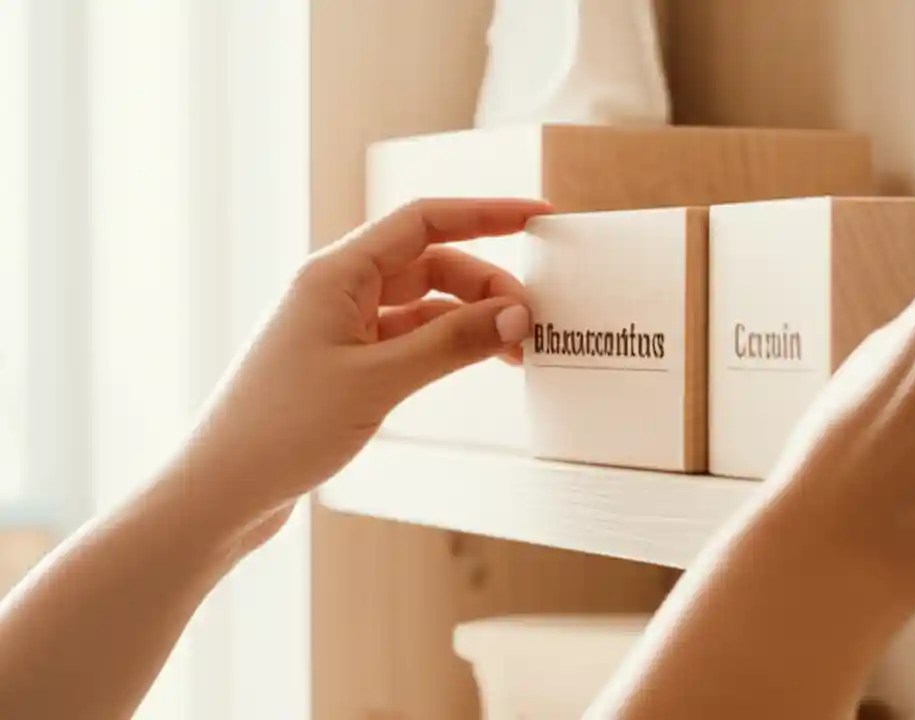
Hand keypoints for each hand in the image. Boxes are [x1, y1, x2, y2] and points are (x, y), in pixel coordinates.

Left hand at [173, 198, 549, 535]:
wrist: (220, 493)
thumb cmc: (279, 430)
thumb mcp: (378, 381)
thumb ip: (451, 343)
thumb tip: (515, 313)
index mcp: (334, 273)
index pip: (424, 220)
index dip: (486, 213)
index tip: (537, 217)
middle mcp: (335, 290)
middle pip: (430, 263)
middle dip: (486, 284)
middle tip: (530, 321)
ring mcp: (338, 328)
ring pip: (422, 304)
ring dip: (469, 318)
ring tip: (514, 349)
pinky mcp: (342, 365)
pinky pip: (407, 338)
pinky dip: (445, 345)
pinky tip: (474, 362)